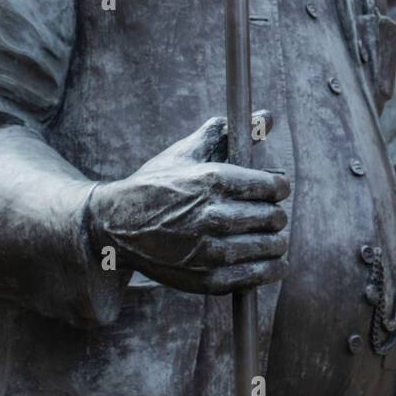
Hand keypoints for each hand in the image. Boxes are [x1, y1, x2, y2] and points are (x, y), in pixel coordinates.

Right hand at [89, 114, 289, 294]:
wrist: (116, 227)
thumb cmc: (155, 184)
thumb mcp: (186, 152)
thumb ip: (227, 133)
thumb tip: (267, 116)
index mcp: (212, 180)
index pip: (271, 186)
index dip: (279, 187)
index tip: (275, 189)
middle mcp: (213, 215)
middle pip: (273, 217)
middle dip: (276, 214)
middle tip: (271, 214)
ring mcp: (210, 250)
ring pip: (269, 246)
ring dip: (276, 241)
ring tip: (272, 237)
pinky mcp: (207, 279)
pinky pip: (255, 276)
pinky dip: (270, 269)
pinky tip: (273, 262)